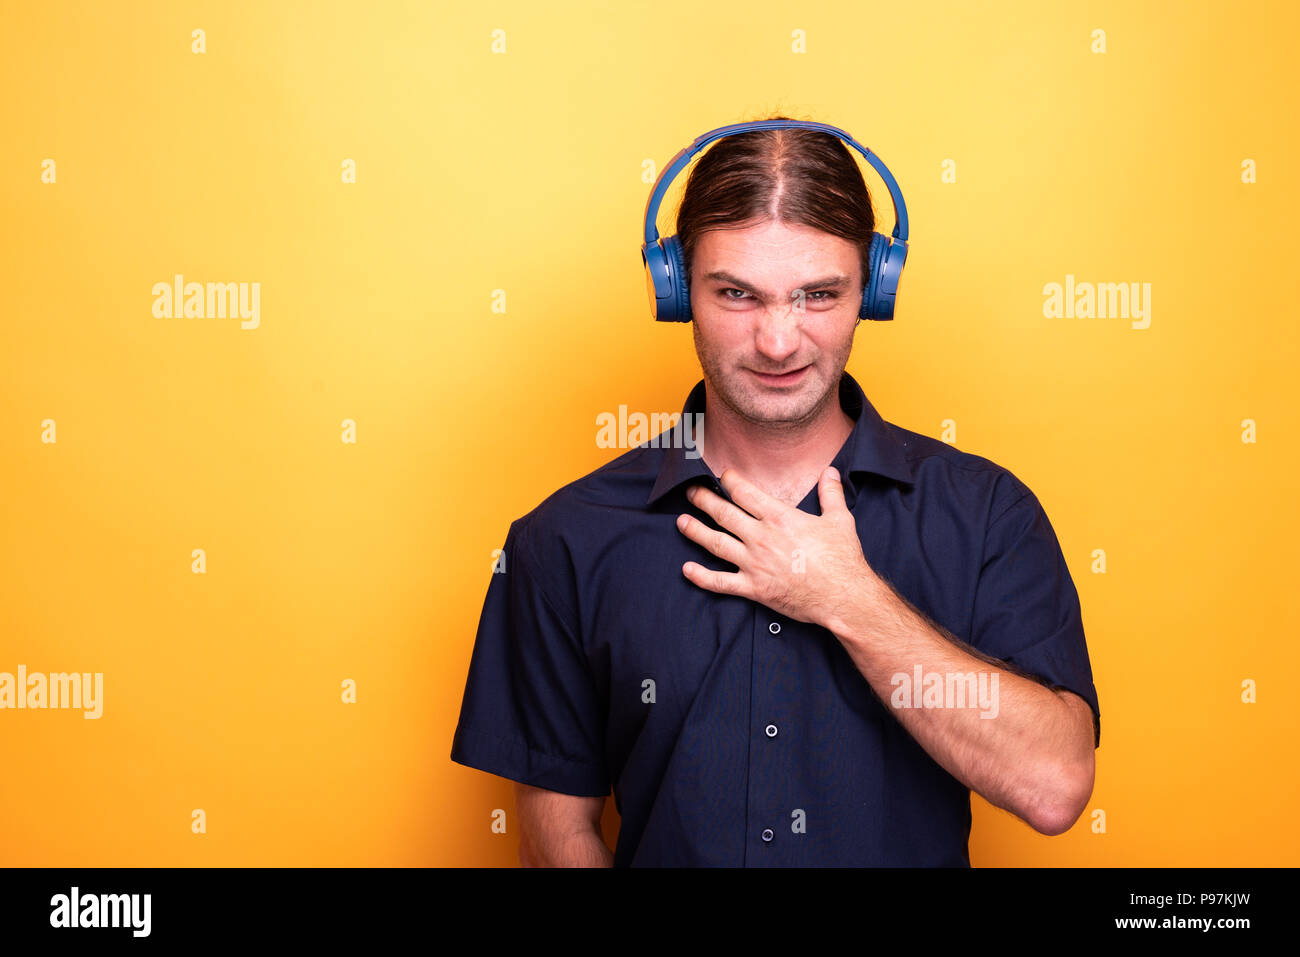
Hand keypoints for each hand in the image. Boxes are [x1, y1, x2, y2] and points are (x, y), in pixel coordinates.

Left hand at [675, 466, 881, 629]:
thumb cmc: (842, 559)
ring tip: (681, 522)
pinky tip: (687, 569)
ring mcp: (754, 563)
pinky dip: (701, 576)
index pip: (745, 493)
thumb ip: (830, 494)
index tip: (722, 476)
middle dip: (704, 500)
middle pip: (723, 513)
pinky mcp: (753, 588)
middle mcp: (761, 537)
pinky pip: (720, 582)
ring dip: (695, 531)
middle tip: (691, 492)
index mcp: (780, 518)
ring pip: (716, 543)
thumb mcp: (839, 520)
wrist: (843, 597)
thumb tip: (830, 472)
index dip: (729, 481)